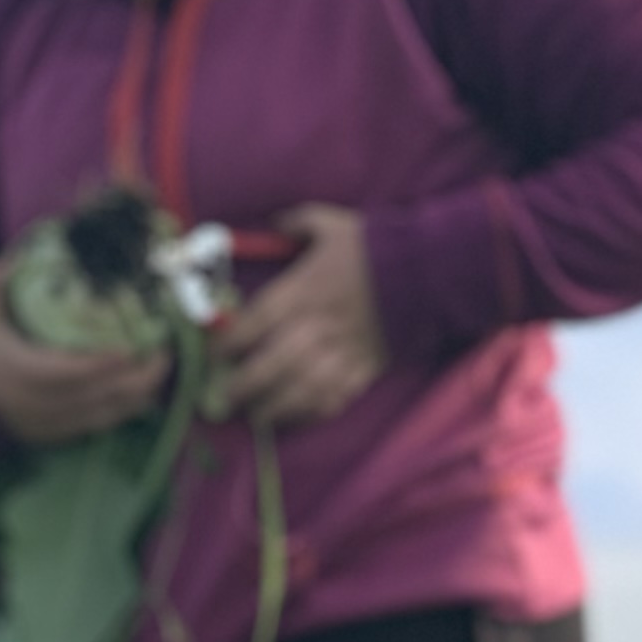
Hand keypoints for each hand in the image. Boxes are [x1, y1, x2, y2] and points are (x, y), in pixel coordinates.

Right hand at [0, 254, 170, 447]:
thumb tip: (4, 264)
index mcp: (17, 375)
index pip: (63, 374)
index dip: (97, 365)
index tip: (128, 349)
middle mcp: (35, 405)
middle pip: (91, 396)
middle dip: (130, 379)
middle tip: (162, 355)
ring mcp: (50, 424)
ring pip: (101, 414)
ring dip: (135, 395)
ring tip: (160, 368)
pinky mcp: (62, 435)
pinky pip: (99, 424)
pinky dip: (126, 410)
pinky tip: (147, 392)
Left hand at [207, 205, 388, 430]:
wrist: (426, 269)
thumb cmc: (374, 246)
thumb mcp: (332, 224)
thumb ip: (297, 223)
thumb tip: (274, 223)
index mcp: (302, 291)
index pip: (253, 324)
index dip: (227, 344)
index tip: (215, 355)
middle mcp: (316, 327)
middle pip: (268, 366)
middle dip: (242, 387)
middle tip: (224, 398)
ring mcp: (340, 353)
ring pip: (296, 392)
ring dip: (273, 409)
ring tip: (256, 417)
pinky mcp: (363, 369)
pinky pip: (331, 400)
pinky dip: (310, 413)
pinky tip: (295, 417)